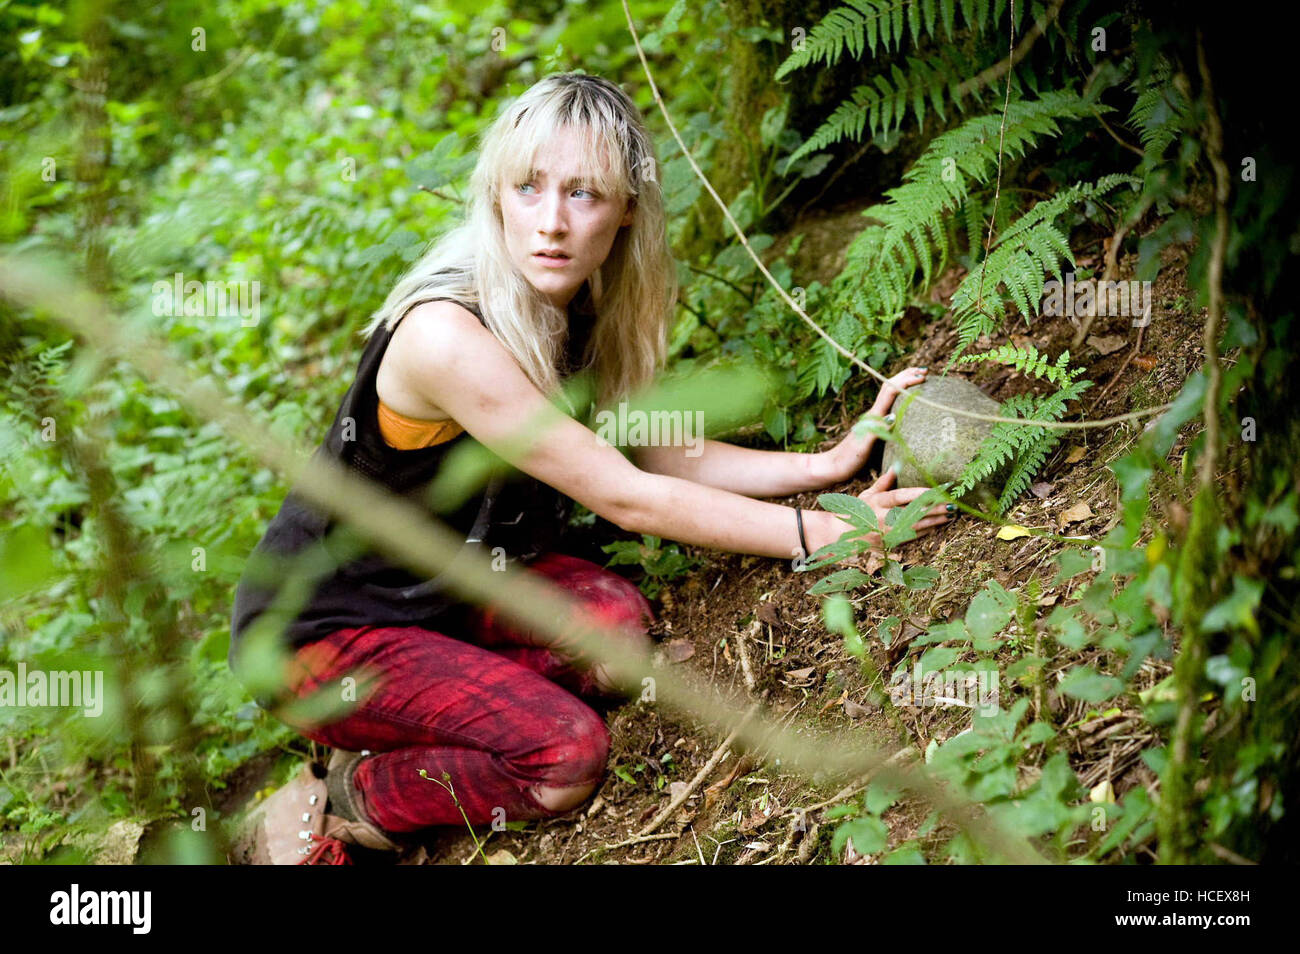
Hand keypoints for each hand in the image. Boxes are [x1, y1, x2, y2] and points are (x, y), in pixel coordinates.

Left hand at [817, 365, 929, 483]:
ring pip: (889, 394)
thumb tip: (893, 417)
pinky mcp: (873, 426)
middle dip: (906, 376)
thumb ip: (876, 432)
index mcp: (873, 416)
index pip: (891, 391)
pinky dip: (900, 397)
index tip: (922, 377)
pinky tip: (906, 402)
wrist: (832, 467)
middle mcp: (873, 414)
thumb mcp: (862, 448)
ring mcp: (873, 419)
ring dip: (902, 382)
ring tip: (918, 378)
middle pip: (889, 387)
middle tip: (925, 371)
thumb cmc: (847, 460)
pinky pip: (889, 405)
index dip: (906, 382)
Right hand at [852, 464, 952, 549]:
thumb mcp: (867, 495)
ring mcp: (887, 532)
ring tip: (951, 513)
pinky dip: (928, 530)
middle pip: (912, 512)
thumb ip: (883, 482)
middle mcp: (882, 517)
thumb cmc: (858, 511)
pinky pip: (913, 537)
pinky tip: (940, 524)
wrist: (842, 535)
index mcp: (877, 502)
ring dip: (936, 520)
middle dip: (934, 508)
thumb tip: (897, 466)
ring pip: (916, 526)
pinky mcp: (890, 543)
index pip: (901, 496)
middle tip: (952, 503)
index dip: (919, 493)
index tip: (936, 490)